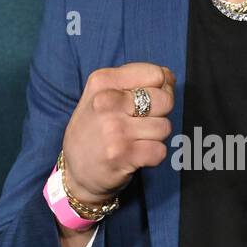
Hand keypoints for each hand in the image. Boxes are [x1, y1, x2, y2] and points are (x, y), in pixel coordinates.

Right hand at [61, 62, 175, 202]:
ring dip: (155, 137)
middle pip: (165, 100)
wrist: (76, 172)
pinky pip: (160, 151)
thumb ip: (136, 82)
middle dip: (161, 114)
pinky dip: (154, 156)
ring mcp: (115, 130)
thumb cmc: (95, 130)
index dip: (159, 89)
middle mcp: (106, 102)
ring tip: (134, 140)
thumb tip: (169, 77)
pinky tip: (136, 155)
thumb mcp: (103, 96)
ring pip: (165, 127)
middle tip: (141, 124)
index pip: (155, 74)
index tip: (146, 101)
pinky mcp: (124, 155)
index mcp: (102, 81)